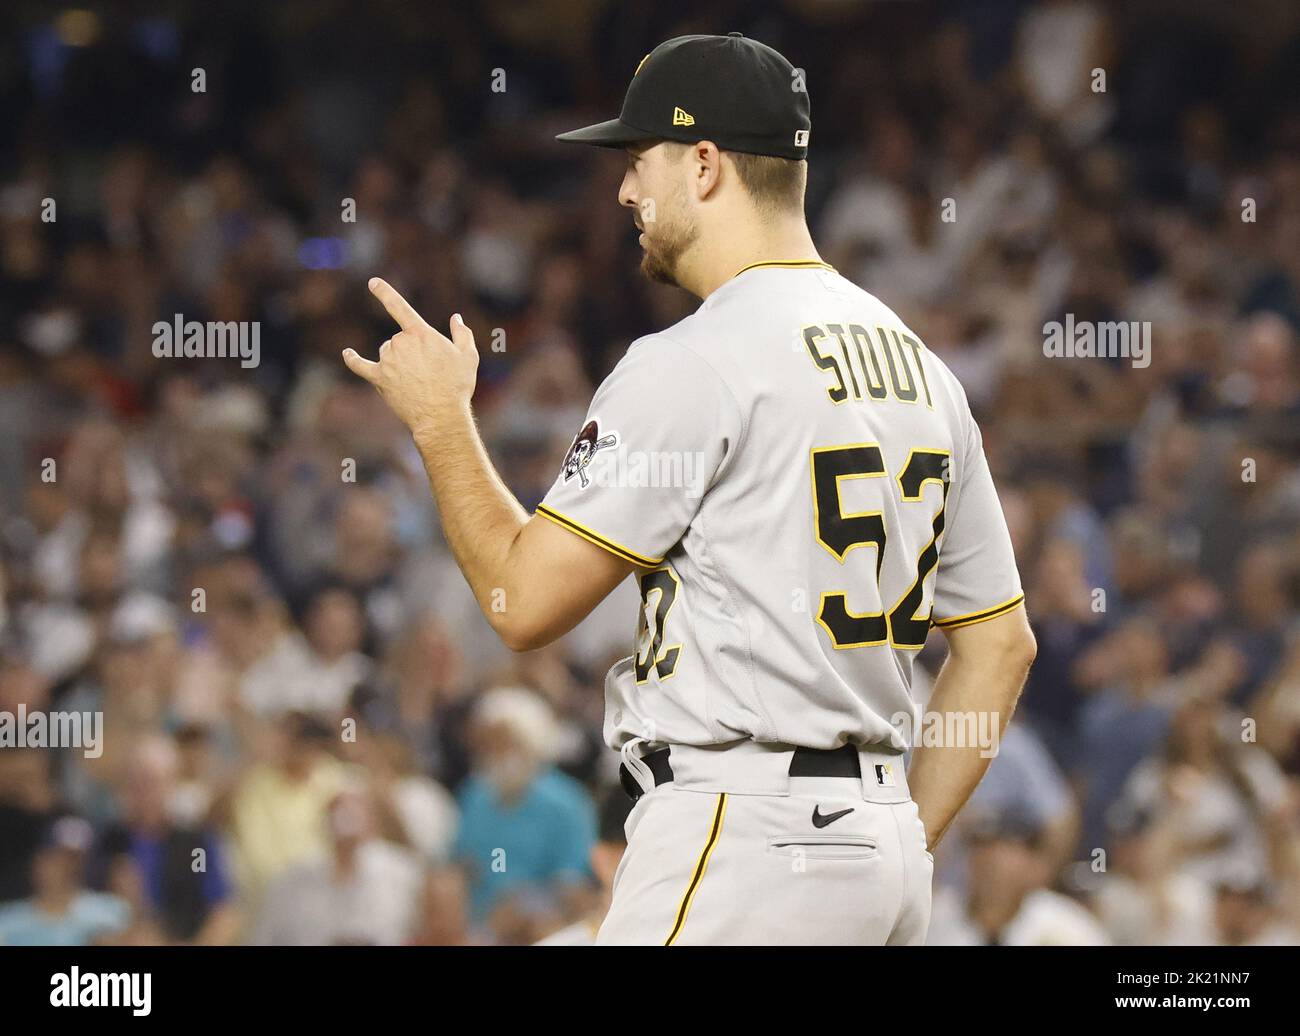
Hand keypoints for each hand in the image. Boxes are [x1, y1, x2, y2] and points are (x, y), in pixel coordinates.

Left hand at [343, 277, 477, 432]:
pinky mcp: (378, 378)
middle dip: (410, 351)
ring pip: (386, 352)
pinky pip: (361, 365)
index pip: (399, 307)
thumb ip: (462, 333)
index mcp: (421, 333)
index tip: (372, 282)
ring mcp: (387, 361)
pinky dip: (353, 360)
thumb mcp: (468, 356)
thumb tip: (456, 319)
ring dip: (397, 361)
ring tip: (416, 381)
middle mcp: (400, 343)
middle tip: (429, 372)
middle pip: (398, 339)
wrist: (440, 415)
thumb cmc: (457, 386)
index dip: (384, 292)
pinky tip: (347, 354)